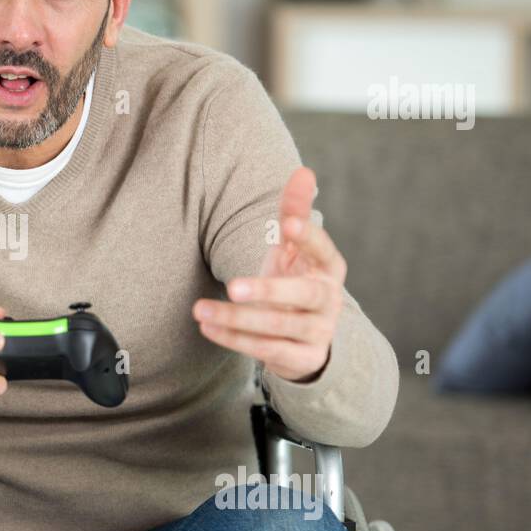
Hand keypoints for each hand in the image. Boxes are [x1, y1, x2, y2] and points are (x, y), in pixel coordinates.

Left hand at [193, 166, 346, 382]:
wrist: (309, 339)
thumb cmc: (295, 282)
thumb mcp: (294, 250)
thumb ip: (295, 212)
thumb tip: (303, 171)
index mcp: (330, 269)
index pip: (324, 250)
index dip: (308, 237)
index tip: (287, 224)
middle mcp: (330, 301)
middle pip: (303, 295)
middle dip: (267, 290)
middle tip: (232, 285)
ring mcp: (318, 332)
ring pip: (277, 327)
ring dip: (236, 320)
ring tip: (199, 309)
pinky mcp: (301, 359)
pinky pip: (266, 351)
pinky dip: (234, 340)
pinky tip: (207, 327)